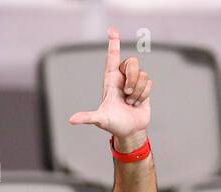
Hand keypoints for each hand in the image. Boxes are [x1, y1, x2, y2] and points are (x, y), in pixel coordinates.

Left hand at [68, 27, 151, 150]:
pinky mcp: (144, 87)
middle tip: (127, 94)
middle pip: (132, 62)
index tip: (112, 30)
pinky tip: (138, 103)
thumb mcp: (100, 120)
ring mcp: (133, 82)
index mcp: (110, 80)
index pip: (112, 58)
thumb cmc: (113, 124)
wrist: (130, 131)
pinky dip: (144, 95)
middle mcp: (122, 78)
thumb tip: (71, 120)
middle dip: (132, 78)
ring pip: (142, 74)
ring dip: (138, 91)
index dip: (113, 44)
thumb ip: (87, 117)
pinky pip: (149, 82)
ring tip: (130, 103)